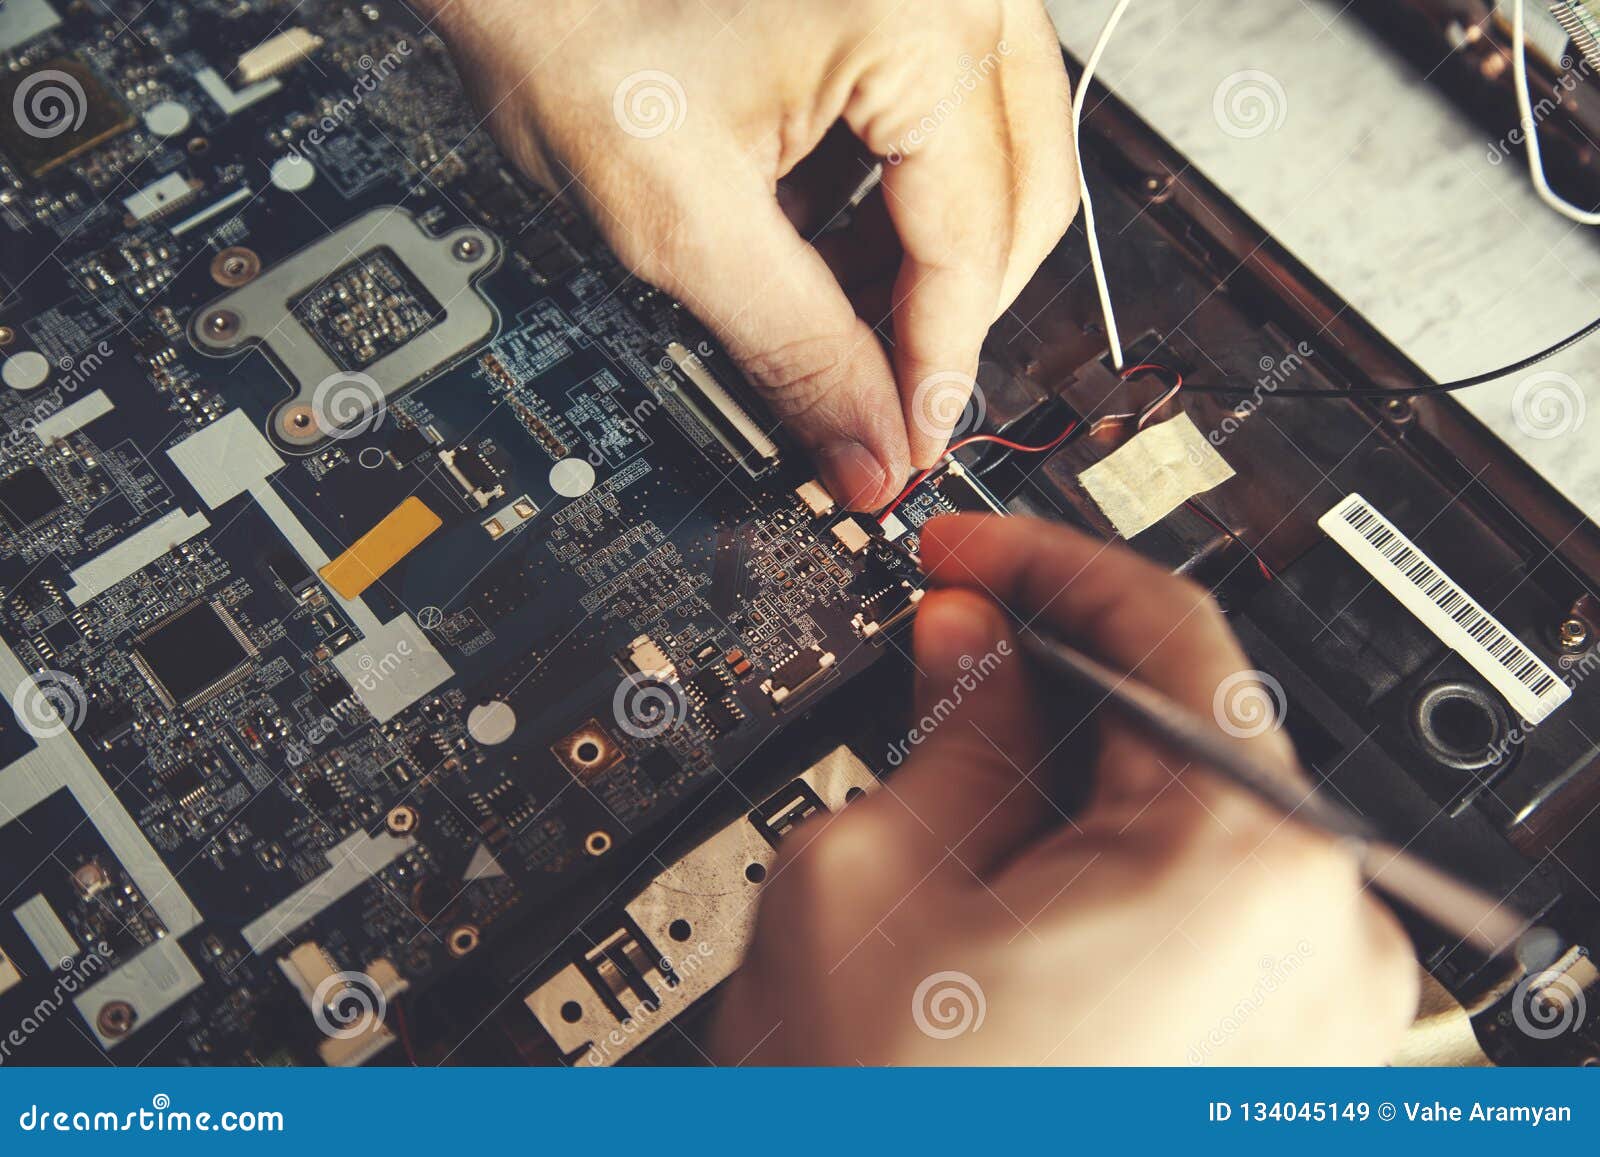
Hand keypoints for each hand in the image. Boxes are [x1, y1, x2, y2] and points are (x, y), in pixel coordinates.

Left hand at [417, 0, 1076, 508]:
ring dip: (932, 260)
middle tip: (880, 397)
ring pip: (1003, 161)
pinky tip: (832, 236)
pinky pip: (959, 112)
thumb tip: (868, 456)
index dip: (938, 366)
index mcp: (920, 16)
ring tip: (840, 317)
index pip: (973, 241)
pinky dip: (907, 194)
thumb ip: (794, 351)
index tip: (907, 446)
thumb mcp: (680, 217)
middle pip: (1021, 200)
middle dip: (949, 313)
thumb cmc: (562, 20)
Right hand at [712, 515, 1418, 1063]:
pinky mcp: (1283, 1085)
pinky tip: (1007, 904)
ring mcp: (1321, 1037)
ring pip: (1191, 833)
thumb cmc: (876, 1124)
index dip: (1044, 566)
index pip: (1165, 632)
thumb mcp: (869, 875)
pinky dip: (1111, 882)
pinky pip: (1207, 928)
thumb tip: (971, 636)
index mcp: (1247, 873)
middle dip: (1053, 684)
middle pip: (1188, 736)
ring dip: (1075, 790)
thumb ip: (948, 724)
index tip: (968, 559)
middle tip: (940, 663)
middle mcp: (1330, 954)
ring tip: (953, 818)